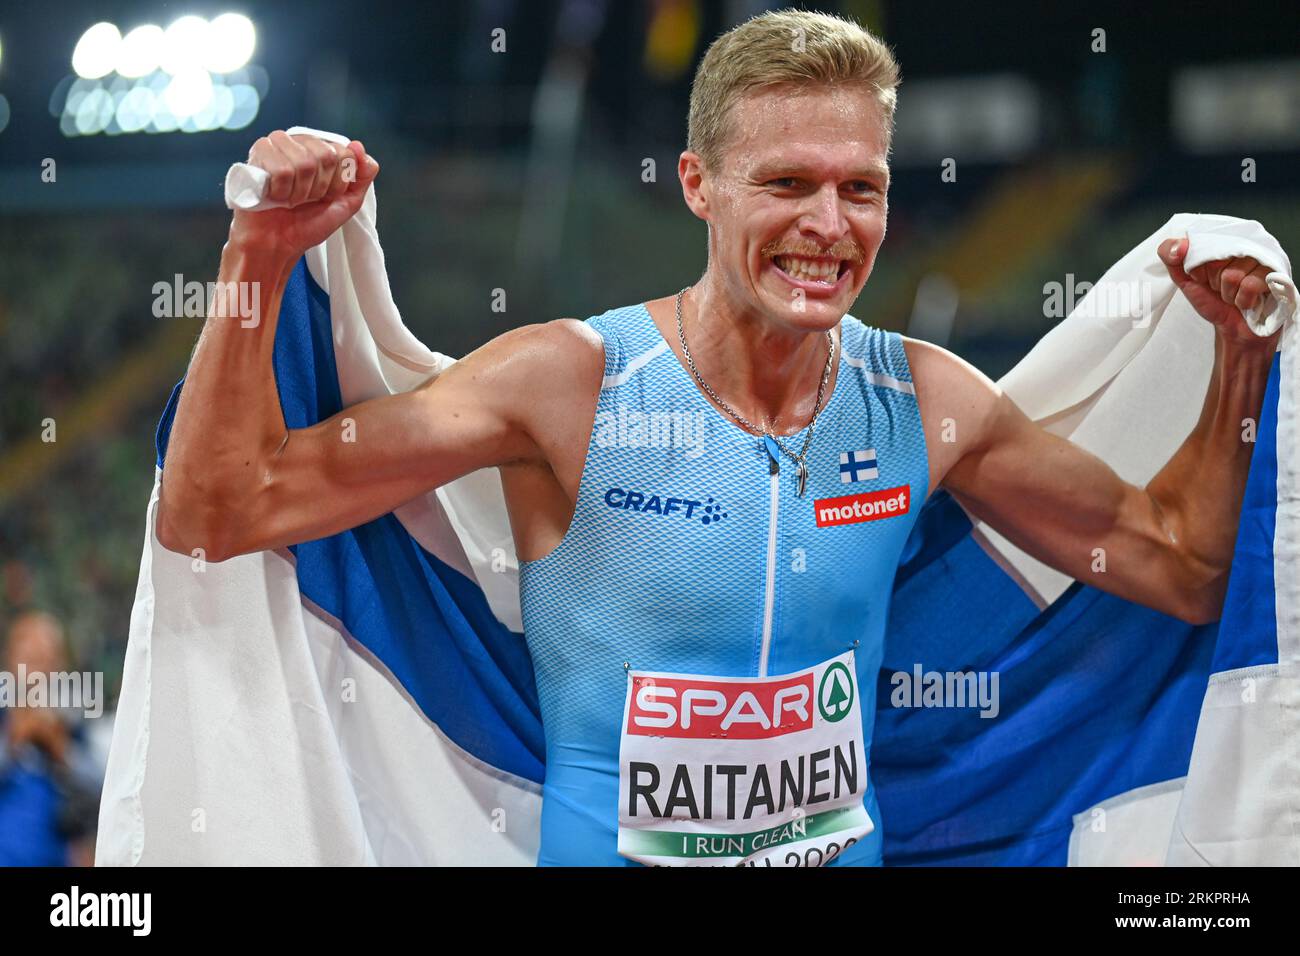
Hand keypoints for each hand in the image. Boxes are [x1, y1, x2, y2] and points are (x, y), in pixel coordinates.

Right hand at [228, 130, 379, 262]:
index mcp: (321, 149)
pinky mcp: (258, 153)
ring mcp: (278, 144)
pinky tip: (275, 195)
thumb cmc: (308, 223)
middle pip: (326, 156)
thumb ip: (361, 176)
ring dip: (300, 192)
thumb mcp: (346, 203)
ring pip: (304, 163)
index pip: (344, 153)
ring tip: (289, 198)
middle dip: (320, 188)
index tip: (326, 195)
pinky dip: (282, 191)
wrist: (278, 243)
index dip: (338, 182)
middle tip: (306, 199)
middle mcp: (300, 142)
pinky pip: (281, 170)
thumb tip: (358, 146)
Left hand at [1158, 236, 1280, 346]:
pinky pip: (1250, 284)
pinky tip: (1247, 302)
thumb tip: (1178, 245)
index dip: (1198, 271)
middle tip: (1222, 289)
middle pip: (1216, 262)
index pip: (1202, 247)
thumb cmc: (1213, 302)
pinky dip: (1243, 300)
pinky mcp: (1274, 274)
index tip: (1203, 279)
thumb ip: (1172, 259)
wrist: (1233, 328)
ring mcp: (1261, 259)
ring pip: (1233, 275)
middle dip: (1214, 283)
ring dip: (1229, 294)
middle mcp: (1243, 247)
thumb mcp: (1185, 280)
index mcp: (1222, 245)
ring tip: (1236, 296)